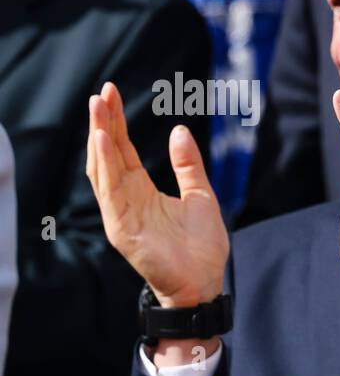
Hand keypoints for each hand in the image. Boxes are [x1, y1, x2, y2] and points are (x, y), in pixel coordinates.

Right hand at [86, 81, 227, 307]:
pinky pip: (110, 192)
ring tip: (98, 109)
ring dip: (99, 138)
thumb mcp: (201, 195)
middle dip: (103, 123)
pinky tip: (104, 142)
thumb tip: (179, 130)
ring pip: (103, 169)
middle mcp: (126, 199)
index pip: (123, 150)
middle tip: (101, 93)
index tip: (111, 93)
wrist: (204, 282)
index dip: (116, 123)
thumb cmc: (202, 246)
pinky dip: (106, 166)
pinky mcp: (122, 229)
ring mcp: (121, 214)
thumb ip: (188, 165)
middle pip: (108, 155)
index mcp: (142, 190)